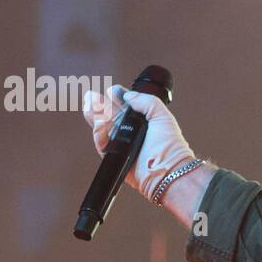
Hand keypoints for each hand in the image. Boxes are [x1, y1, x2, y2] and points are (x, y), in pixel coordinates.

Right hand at [81, 84, 195, 201]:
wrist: (167, 170)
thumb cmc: (170, 147)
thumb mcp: (162, 117)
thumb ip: (147, 102)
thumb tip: (129, 95)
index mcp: (144, 123)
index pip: (126, 107)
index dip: (117, 98)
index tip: (111, 90)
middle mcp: (132, 133)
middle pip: (110, 116)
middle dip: (99, 104)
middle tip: (91, 95)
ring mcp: (122, 145)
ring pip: (102, 128)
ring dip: (95, 116)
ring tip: (90, 104)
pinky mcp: (115, 157)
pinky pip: (102, 144)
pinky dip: (98, 133)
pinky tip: (99, 123)